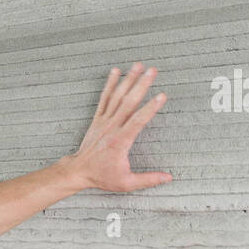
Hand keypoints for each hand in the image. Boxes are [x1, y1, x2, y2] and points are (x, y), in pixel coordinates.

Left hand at [66, 62, 171, 191]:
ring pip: (117, 96)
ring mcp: (104, 120)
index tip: (162, 95)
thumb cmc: (103, 177)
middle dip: (142, 85)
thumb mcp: (127, 183)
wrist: (79, 170)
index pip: (138, 121)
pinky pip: (104, 98)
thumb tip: (169, 178)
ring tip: (139, 65)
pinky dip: (110, 83)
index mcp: (121, 141)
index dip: (150, 108)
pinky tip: (116, 70)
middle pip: (129, 102)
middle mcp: (112, 127)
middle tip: (153, 71)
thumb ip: (148, 179)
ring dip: (128, 79)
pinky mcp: (98, 118)